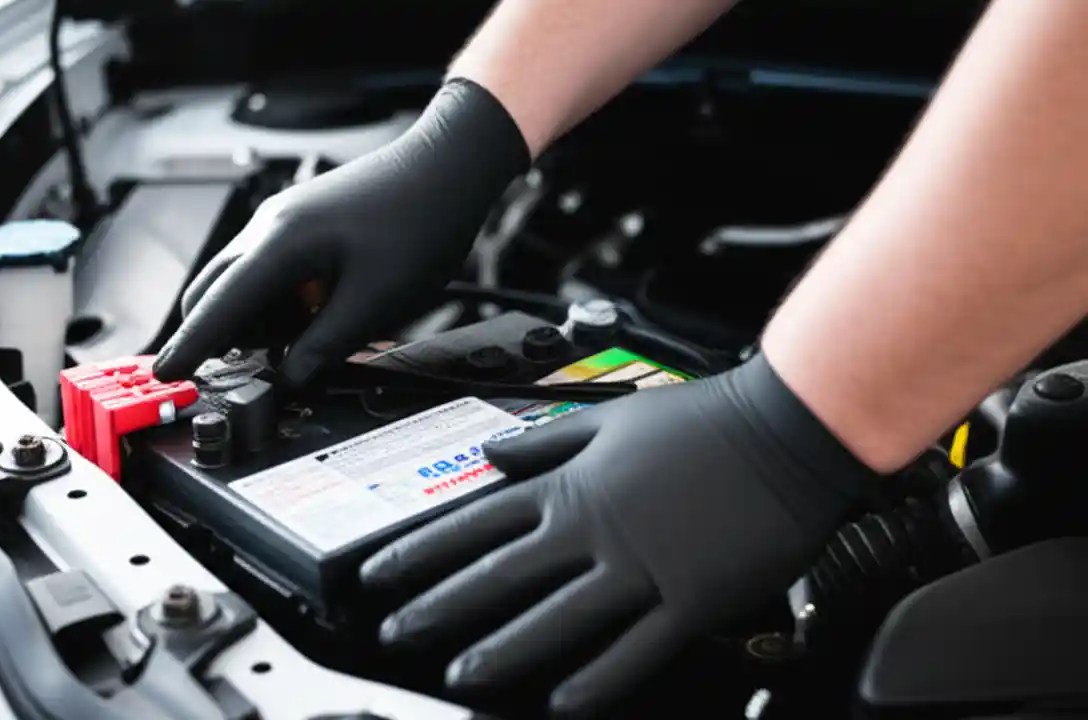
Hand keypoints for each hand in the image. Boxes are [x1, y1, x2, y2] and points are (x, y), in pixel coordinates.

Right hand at [153, 79, 529, 384]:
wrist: (447, 166)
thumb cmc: (418, 224)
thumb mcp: (374, 302)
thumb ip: (324, 345)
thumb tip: (289, 379)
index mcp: (281, 245)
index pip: (219, 306)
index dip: (191, 345)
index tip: (166, 374)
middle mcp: (269, 227)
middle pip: (215, 291)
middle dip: (223, 335)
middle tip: (251, 370)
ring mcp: (282, 220)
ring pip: (243, 281)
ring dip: (260, 318)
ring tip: (312, 338)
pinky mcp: (301, 222)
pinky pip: (269, 268)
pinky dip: (280, 299)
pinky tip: (320, 313)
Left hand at [360, 355, 873, 717]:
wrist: (787, 431)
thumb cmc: (704, 419)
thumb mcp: (612, 417)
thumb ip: (547, 441)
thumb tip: (492, 452)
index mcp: (574, 486)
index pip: (478, 522)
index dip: (421, 552)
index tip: (379, 575)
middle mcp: (596, 529)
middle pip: (501, 575)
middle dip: (440, 606)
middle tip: (396, 632)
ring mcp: (643, 567)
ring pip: (556, 619)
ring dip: (504, 649)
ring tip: (460, 675)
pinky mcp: (691, 598)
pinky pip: (635, 647)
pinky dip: (598, 678)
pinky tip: (565, 701)